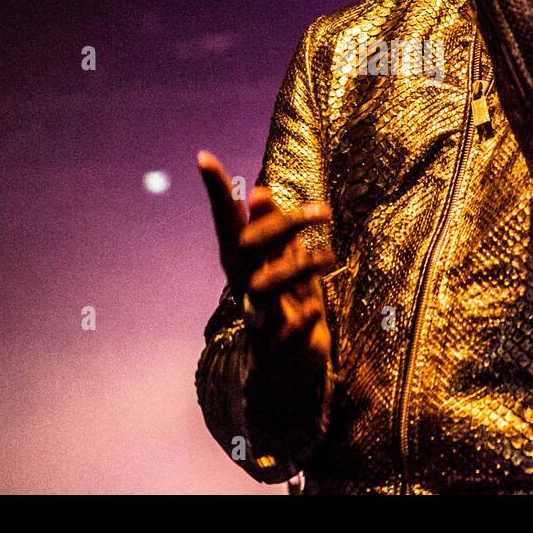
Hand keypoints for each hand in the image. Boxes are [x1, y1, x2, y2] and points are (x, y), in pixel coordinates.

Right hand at [197, 151, 332, 379]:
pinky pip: (284, 334)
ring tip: (328, 255)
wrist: (285, 376)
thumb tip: (258, 191)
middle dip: (281, 224)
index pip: (228, 223)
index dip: (217, 193)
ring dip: (296, 267)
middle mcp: (246, 287)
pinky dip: (298, 322)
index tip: (204, 157)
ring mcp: (259, 318)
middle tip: (322, 209)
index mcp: (246, 265)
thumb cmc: (286, 311)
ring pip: (263, 288)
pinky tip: (316, 308)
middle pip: (249, 249)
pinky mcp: (278, 349)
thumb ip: (273, 232)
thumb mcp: (284, 267)